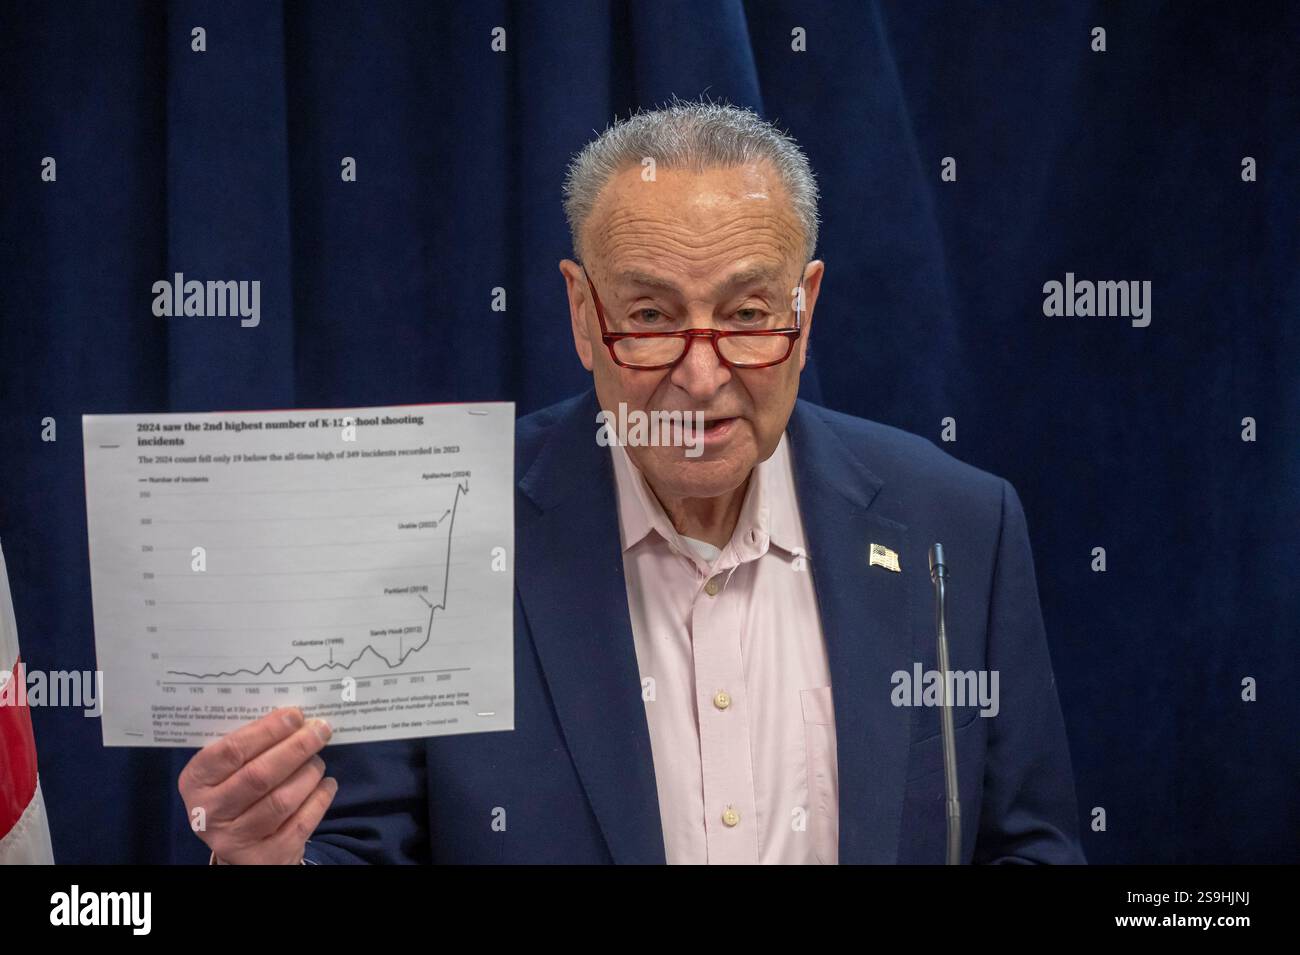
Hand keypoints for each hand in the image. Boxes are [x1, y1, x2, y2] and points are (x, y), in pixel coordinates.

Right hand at [178, 706, 336, 863]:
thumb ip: (251, 745)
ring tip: (318, 761)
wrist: (243, 847)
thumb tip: (294, 718)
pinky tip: (326, 784)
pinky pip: (300, 823)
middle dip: (296, 748)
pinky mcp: (264, 856)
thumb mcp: (230, 769)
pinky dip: (319, 798)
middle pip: (259, 775)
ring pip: (282, 800)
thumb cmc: (240, 792)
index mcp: (195, 782)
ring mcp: (235, 839)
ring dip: (309, 773)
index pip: (230, 751)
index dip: (266, 730)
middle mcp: (209, 813)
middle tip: (320, 730)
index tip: (295, 715)